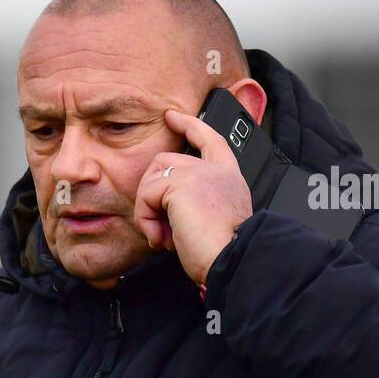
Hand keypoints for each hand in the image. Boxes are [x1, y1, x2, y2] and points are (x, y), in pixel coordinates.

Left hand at [132, 108, 253, 285]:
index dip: (190, 125)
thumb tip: (164, 206)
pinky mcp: (180, 183)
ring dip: (148, 212)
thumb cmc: (223, 252)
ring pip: (151, 179)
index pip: (210, 139)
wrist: (233, 261)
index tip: (171, 117)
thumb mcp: (213, 220)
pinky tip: (162, 239)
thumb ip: (194, 203)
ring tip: (165, 237)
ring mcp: (199, 173)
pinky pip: (145, 196)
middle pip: (165, 161)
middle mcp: (217, 170)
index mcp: (229, 177)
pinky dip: (146, 220)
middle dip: (152, 193)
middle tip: (163, 229)